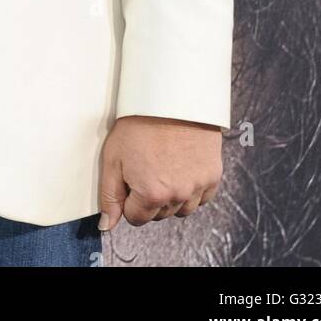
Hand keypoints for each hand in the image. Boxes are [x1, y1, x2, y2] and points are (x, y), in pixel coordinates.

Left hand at [98, 114, 222, 228]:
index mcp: (151, 194)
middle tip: (146, 165)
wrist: (172, 96)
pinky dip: (192, 189)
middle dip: (149, 197)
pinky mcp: (213, 175)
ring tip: (164, 165)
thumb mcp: (113, 156)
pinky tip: (181, 166)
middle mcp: (178, 195)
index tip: (130, 176)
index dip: (129, 198)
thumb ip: (109, 195)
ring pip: (181, 209)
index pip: (136, 218)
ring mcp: (198, 186)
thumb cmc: (139, 122)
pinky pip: (202, 197)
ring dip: (172, 195)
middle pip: (158, 214)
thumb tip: (108, 225)